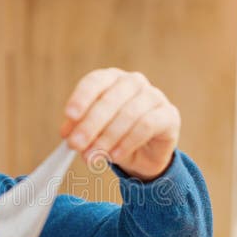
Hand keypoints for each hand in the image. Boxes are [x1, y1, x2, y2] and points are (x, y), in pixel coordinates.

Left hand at [60, 68, 179, 181]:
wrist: (144, 154)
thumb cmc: (114, 137)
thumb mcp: (92, 133)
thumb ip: (79, 129)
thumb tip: (67, 133)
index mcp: (111, 79)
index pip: (95, 81)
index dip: (82, 97)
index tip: (70, 116)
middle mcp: (133, 82)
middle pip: (110, 99)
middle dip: (91, 124)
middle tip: (76, 145)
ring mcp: (154, 96)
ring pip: (128, 114)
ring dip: (107, 138)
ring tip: (93, 157)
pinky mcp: (169, 115)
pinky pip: (146, 125)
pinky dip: (127, 142)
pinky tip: (115, 156)